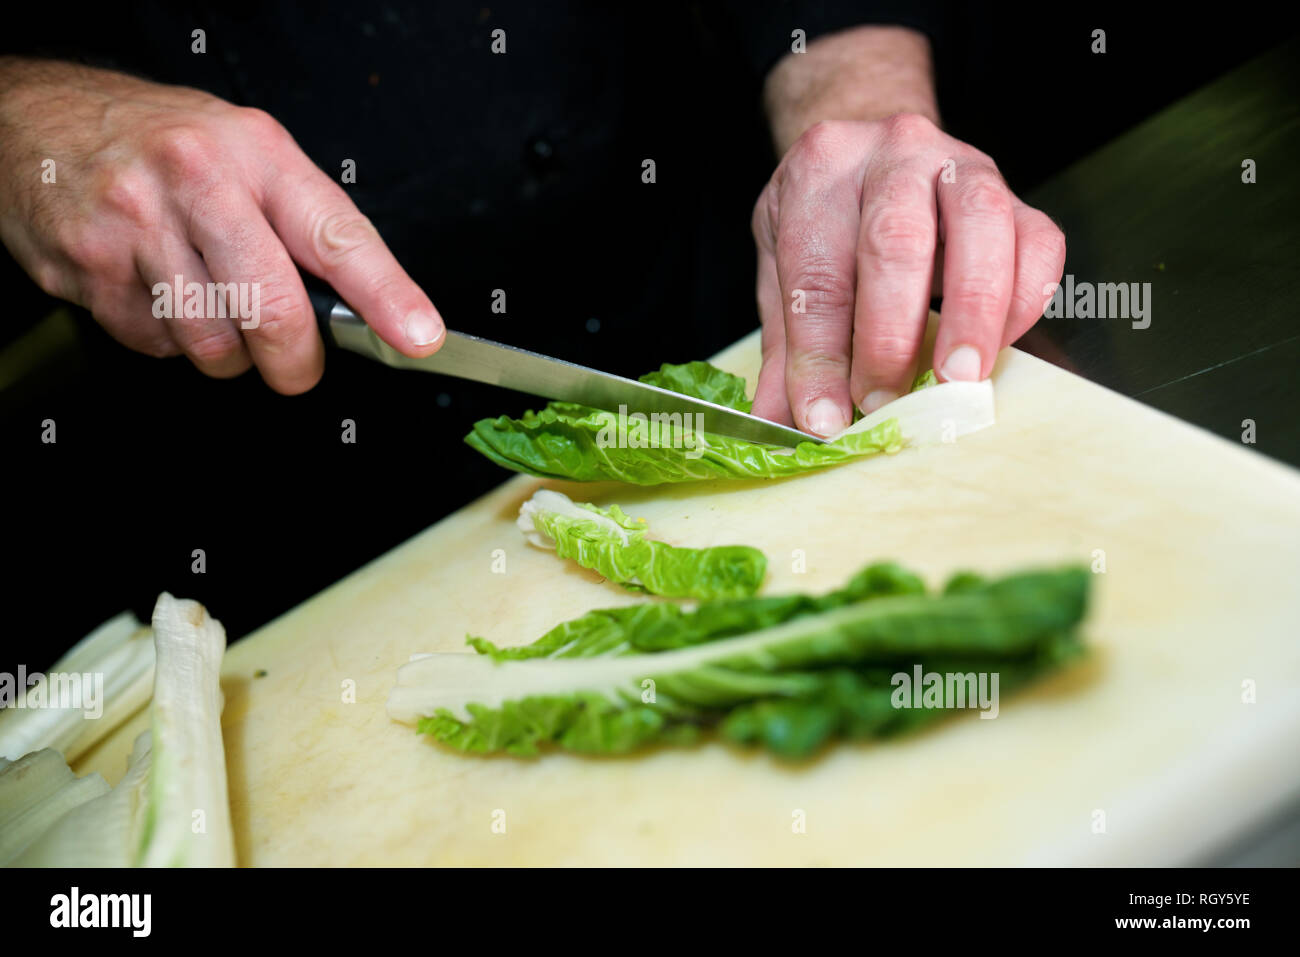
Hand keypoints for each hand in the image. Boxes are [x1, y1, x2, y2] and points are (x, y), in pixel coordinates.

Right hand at [0, 59, 442, 392]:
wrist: (36, 120)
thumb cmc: (163, 144)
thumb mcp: (246, 154)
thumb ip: (301, 224)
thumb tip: (364, 309)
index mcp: (257, 153)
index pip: (337, 234)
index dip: (386, 295)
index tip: (418, 336)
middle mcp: (198, 180)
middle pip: (273, 309)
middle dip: (294, 360)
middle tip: (296, 367)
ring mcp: (137, 223)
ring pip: (212, 342)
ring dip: (223, 350)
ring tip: (207, 301)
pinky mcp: (89, 265)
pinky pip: (153, 342)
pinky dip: (165, 337)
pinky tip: (154, 290)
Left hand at [750, 113, 1064, 433]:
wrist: (874, 154)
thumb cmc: (826, 222)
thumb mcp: (784, 273)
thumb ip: (786, 349)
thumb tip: (778, 425)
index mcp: (820, 171)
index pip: (817, 273)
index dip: (819, 355)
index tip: (824, 418)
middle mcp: (893, 153)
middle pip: (896, 241)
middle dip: (889, 336)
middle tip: (883, 404)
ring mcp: (962, 164)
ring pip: (980, 225)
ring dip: (971, 315)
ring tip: (955, 382)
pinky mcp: (1016, 195)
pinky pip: (1037, 243)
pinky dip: (1021, 302)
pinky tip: (994, 347)